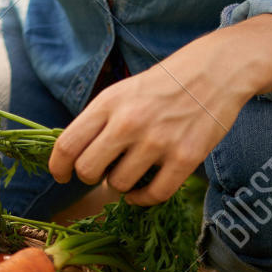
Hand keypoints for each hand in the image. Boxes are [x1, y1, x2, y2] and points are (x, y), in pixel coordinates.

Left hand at [48, 36, 252, 204]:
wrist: (213, 72)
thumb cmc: (161, 84)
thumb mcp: (120, 92)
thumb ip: (98, 120)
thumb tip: (75, 155)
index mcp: (107, 103)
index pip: (67, 144)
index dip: (57, 166)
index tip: (61, 175)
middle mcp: (128, 123)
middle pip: (87, 169)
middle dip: (88, 177)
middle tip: (98, 173)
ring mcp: (157, 141)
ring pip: (119, 184)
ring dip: (119, 185)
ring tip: (128, 173)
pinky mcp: (185, 158)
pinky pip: (154, 194)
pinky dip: (143, 200)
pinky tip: (141, 192)